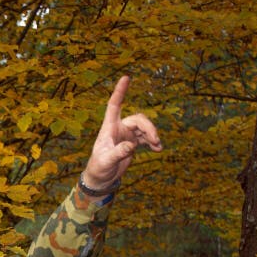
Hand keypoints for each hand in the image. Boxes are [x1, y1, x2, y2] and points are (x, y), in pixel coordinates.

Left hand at [83, 76, 162, 190]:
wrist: (101, 178)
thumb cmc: (99, 168)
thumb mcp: (106, 161)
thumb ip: (118, 153)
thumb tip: (131, 146)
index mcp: (109, 127)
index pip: (114, 105)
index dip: (120, 91)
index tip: (126, 77)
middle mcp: (118, 128)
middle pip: (138, 119)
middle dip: (148, 127)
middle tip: (155, 139)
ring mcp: (126, 135)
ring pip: (144, 128)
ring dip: (152, 135)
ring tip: (157, 146)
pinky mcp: (132, 143)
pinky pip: (146, 138)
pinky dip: (152, 142)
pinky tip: (158, 149)